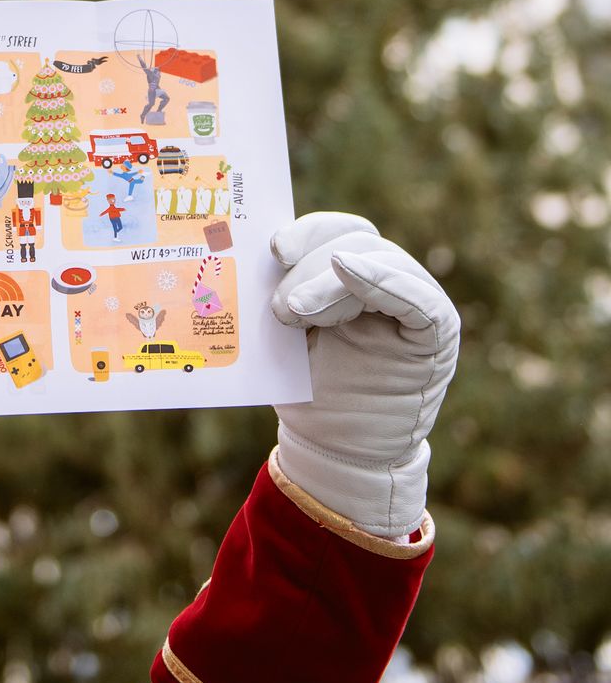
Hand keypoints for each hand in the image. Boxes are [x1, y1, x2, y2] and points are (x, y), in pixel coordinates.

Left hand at [270, 213, 459, 537]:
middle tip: (280, 306)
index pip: (335, 232)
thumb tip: (248, 256)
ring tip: (296, 312)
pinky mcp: (436, 335)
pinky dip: (384, 280)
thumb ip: (280, 295)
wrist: (336, 450)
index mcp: (347, 275)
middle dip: (310, 266)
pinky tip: (348, 269)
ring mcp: (414, 305)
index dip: (307, 232)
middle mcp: (385, 281)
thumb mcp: (284, 337)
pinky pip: (418, 299)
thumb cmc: (309, 391)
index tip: (274, 250)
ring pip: (382, 262)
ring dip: (331, 282)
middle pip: (355, 241)